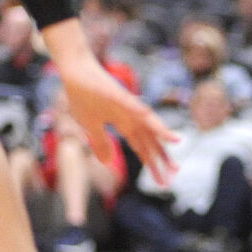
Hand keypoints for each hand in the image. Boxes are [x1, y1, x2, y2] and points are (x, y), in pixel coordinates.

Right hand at [55, 56, 175, 180]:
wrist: (76, 70)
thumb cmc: (84, 96)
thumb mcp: (90, 127)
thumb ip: (101, 144)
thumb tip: (108, 162)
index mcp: (124, 124)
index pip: (143, 147)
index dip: (153, 163)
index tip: (164, 181)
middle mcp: (130, 114)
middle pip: (149, 137)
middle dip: (161, 156)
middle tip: (175, 173)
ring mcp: (124, 102)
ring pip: (145, 118)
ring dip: (158, 130)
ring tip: (175, 141)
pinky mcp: (114, 91)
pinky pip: (127, 100)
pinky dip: (136, 107)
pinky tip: (146, 114)